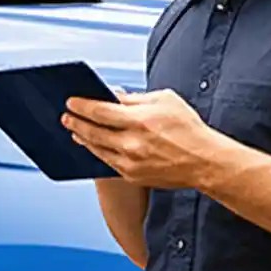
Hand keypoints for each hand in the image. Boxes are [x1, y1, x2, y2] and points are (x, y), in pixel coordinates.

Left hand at [63, 89, 222, 188]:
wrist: (204, 161)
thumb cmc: (188, 128)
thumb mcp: (164, 100)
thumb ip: (135, 98)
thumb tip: (112, 95)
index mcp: (139, 120)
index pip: (99, 111)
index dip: (81, 105)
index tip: (70, 101)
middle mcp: (132, 143)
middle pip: (92, 131)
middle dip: (76, 122)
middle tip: (65, 116)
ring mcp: (130, 162)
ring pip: (96, 148)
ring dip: (82, 137)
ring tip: (74, 129)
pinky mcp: (132, 175)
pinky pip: (107, 162)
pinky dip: (97, 152)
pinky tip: (92, 145)